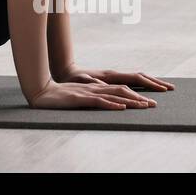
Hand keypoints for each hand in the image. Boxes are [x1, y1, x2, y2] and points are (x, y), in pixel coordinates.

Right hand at [26, 78, 157, 110]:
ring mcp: (88, 92)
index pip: (120, 88)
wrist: (40, 92)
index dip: (136, 93)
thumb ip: (93, 97)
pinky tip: (121, 107)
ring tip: (145, 106)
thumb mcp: (80, 97)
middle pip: (122, 90)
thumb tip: (109, 101)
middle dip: (140, 96)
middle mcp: (95, 87)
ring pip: (114, 95)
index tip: (150, 101)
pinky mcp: (80, 99)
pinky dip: (111, 104)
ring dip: (131, 100)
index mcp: (96, 87)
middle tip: (154, 105)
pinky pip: (98, 101)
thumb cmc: (59, 96)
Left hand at [54, 64, 174, 92]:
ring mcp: (115, 75)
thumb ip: (89, 82)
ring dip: (151, 82)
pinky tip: (147, 89)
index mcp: (112, 75)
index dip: (149, 83)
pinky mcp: (113, 79)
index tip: (162, 90)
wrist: (66, 70)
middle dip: (156, 82)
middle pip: (141, 76)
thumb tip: (99, 84)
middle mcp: (116, 74)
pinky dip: (143, 83)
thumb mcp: (80, 81)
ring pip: (138, 77)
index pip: (136, 78)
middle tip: (172, 89)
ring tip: (164, 88)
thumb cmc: (73, 78)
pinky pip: (132, 80)